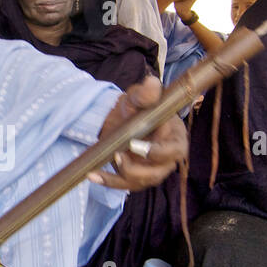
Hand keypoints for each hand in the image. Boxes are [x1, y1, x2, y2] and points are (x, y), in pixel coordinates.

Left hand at [91, 75, 186, 190]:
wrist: (123, 118)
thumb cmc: (138, 107)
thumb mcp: (139, 97)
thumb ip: (145, 93)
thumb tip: (151, 82)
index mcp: (175, 137)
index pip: (174, 151)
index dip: (157, 152)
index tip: (135, 145)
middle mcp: (167, 158)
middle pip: (157, 173)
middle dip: (137, 170)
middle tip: (118, 155)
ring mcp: (152, 170)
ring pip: (140, 182)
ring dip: (121, 177)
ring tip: (104, 164)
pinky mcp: (136, 177)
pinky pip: (124, 185)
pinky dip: (107, 181)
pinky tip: (91, 175)